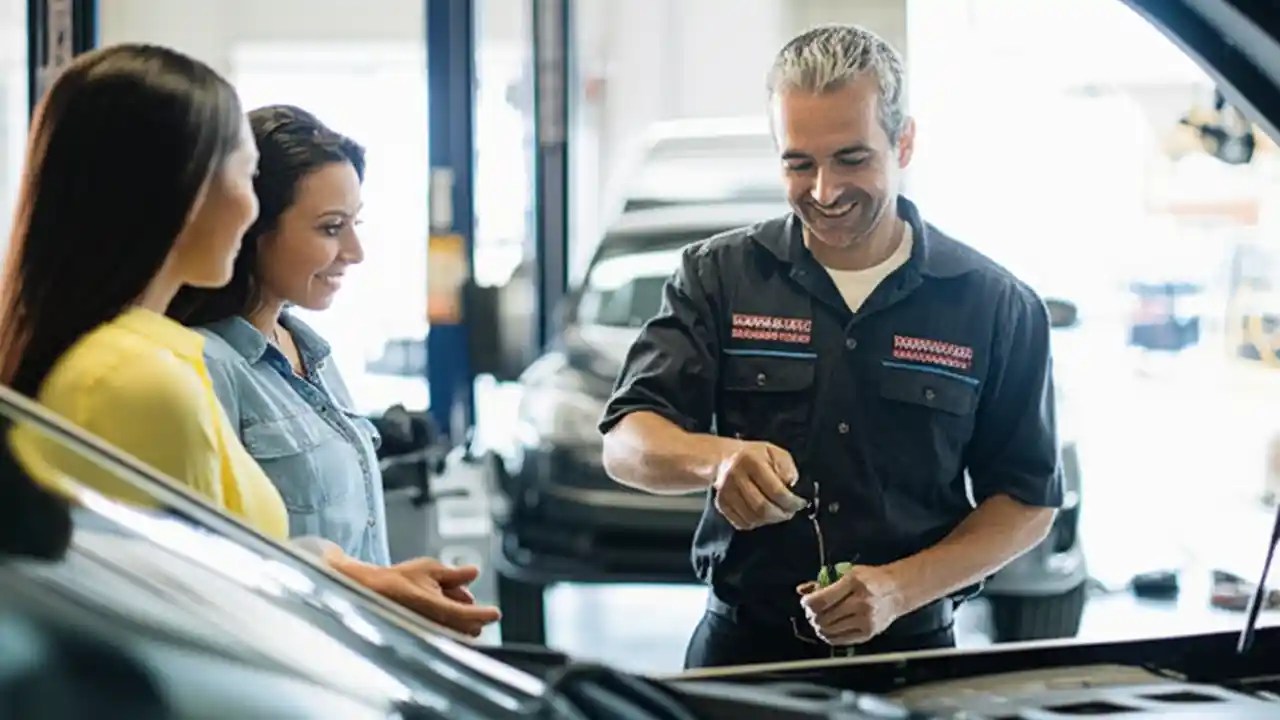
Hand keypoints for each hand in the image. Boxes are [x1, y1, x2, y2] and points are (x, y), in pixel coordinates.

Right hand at [330, 553, 501, 636]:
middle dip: (472, 615)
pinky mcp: (423, 636)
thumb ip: (454, 574)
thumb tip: (474, 572)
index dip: (484, 615)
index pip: (468, 615)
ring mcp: (429, 633)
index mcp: (437, 607)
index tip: (496, 613)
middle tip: (461, 595)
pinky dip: (449, 621)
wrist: (371, 592)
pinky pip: (446, 633)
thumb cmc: (400, 579)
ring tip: (443, 594)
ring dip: (461, 617)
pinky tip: (438, 601)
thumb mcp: (429, 569)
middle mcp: (434, 624)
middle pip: (467, 628)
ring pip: (457, 631)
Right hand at [712, 440, 805, 529]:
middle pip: (762, 507)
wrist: (724, 458)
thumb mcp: (774, 452)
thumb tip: (790, 485)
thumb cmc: (754, 456)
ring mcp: (726, 492)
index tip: (800, 504)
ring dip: (770, 520)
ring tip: (778, 513)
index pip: (775, 490)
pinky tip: (762, 516)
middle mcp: (736, 477)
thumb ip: (786, 467)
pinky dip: (755, 523)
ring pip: (752, 518)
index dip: (791, 502)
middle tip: (790, 512)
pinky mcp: (721, 504)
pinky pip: (741, 523)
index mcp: (751, 461)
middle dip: (781, 514)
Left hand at [799, 564, 904, 645]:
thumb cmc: (871, 579)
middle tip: (811, 612)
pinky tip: (828, 629)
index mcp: (854, 582)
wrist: (897, 591)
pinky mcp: (868, 633)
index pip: (821, 600)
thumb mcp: (848, 573)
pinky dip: (828, 636)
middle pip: (823, 617)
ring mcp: (865, 620)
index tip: (806, 602)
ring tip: (819, 620)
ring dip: (818, 626)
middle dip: (812, 615)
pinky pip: (839, 640)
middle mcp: (861, 602)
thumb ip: (824, 582)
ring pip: (828, 630)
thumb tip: (802, 590)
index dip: (808, 603)